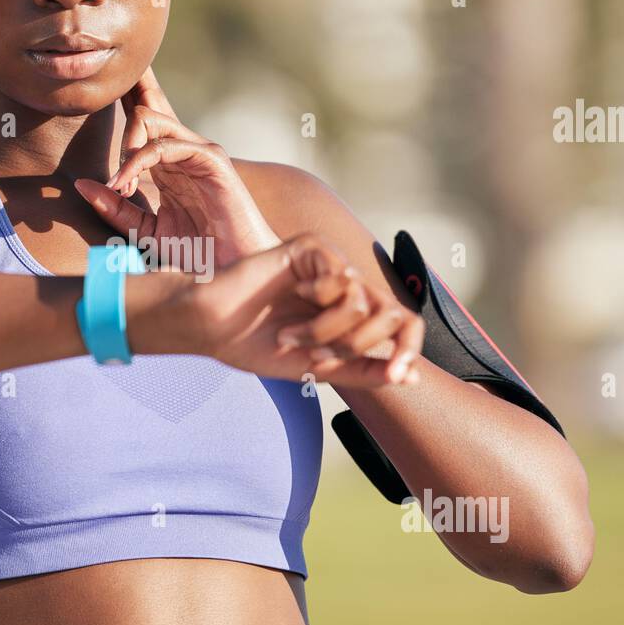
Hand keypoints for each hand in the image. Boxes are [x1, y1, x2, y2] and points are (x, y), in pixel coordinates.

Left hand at [74, 66, 280, 268]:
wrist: (232, 272)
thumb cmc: (196, 254)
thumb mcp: (144, 230)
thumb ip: (115, 207)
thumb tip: (80, 184)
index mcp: (168, 163)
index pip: (141, 123)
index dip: (119, 109)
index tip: (96, 128)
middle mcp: (183, 151)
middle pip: (142, 109)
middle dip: (118, 123)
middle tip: (113, 178)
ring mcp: (198, 152)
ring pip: (150, 119)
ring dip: (125, 149)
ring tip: (119, 185)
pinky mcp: (211, 159)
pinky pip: (165, 145)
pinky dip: (138, 162)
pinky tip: (125, 186)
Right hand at [167, 231, 423, 386]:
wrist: (212, 328)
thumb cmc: (256, 345)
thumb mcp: (319, 367)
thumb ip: (364, 370)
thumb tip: (411, 377)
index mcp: (352, 314)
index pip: (404, 325)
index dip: (409, 350)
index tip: (397, 376)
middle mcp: (347, 286)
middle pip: (390, 314)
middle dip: (354, 345)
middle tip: (316, 357)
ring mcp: (330, 265)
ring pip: (362, 301)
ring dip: (325, 330)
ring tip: (289, 335)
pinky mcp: (311, 247)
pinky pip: (340, 277)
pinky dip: (317, 299)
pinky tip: (291, 296)